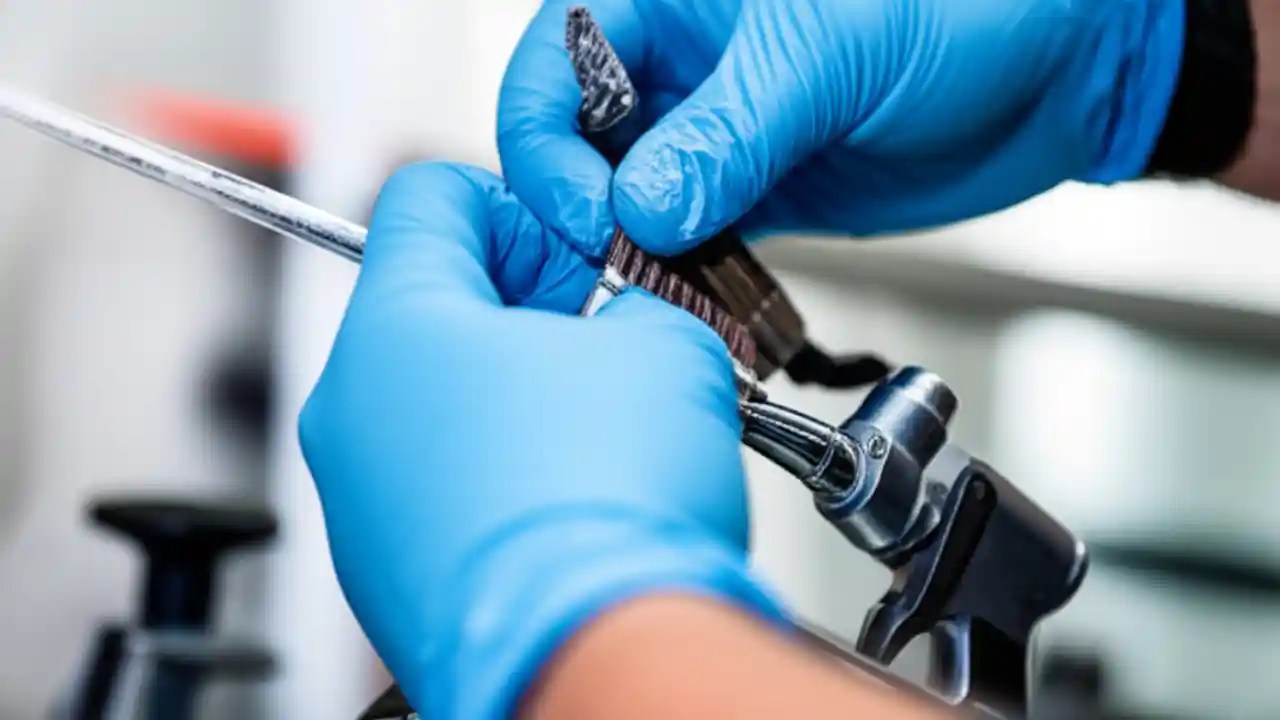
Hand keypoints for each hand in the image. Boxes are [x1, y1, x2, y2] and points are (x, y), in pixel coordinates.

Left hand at [299, 162, 782, 717]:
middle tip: (603, 338)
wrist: (595, 654)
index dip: (518, 205)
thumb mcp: (664, 345)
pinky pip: (439, 487)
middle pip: (430, 307)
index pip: (428, 197)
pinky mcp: (390, 571)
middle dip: (527, 308)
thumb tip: (627, 323)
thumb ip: (633, 301)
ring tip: (599, 428)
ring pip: (435, 403)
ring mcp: (361, 501)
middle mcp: (353, 412)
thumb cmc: (606, 510)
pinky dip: (501, 473)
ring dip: (517, 395)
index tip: (570, 249)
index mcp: (396, 326)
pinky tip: (572, 495)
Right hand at [498, 0, 1183, 254]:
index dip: (549, 146)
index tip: (591, 213)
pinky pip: (693, 246)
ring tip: (660, 300)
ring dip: (635, 259)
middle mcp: (679, 67)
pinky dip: (689, 282)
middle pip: (578, 147)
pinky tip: (703, 306)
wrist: (1059, 63)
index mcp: (669, 0)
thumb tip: (642, 205)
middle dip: (586, 213)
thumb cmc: (962, 5)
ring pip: (629, 205)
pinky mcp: (755, 195)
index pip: (554, 68)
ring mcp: (714, 136)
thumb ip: (727, 132)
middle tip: (618, 271)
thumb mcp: (828, 53)